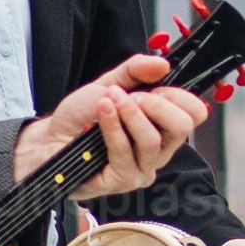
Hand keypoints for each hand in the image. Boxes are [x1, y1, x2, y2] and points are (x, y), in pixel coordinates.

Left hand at [11, 46, 208, 198]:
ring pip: (152, 140)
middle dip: (155, 103)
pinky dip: (112, 126)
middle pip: (182, 127)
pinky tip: (101, 112)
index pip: (195, 114)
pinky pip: (124, 151)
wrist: (49, 138)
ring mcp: (142, 169)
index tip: (156, 85)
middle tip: (131, 95)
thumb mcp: (110, 83)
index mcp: (163, 127)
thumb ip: (136, 70)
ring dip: (128, 113)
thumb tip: (163, 64)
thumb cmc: (81, 116)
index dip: (179, 95)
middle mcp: (158, 151)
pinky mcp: (122, 181)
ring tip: (108, 100)